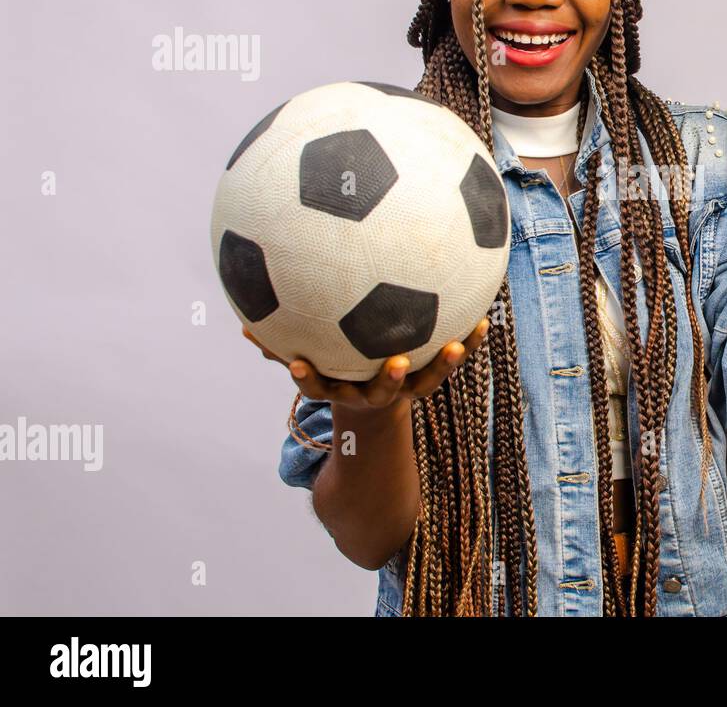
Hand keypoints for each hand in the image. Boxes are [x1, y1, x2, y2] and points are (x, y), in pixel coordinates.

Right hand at [242, 318, 490, 411]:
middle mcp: (377, 393)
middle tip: (397, 362)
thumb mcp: (311, 362)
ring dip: (443, 365)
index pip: (322, 388)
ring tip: (455, 344)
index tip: (298, 366)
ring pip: (427, 381)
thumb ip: (279, 345)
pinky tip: (485, 319)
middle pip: (383, 393)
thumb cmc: (336, 371)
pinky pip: (452, 358)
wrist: (374, 408)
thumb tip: (240, 324)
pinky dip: (469, 342)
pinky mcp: (432, 375)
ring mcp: (408, 388)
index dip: (311, 380)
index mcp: (343, 388)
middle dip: (389, 380)